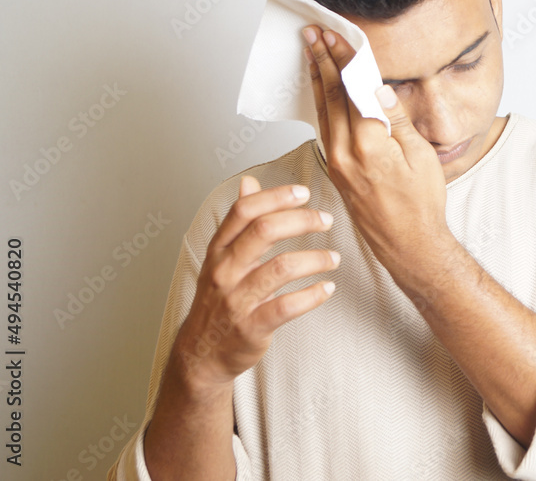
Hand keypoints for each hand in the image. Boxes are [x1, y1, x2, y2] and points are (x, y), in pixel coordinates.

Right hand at [171, 175, 339, 388]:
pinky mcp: (251, 326)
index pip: (244, 210)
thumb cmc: (218, 300)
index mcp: (219, 249)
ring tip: (334, 258)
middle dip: (302, 220)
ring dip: (316, 258)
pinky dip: (313, 295)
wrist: (201, 353)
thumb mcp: (222, 257)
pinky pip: (287, 306)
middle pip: (264, 231)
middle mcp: (225, 270)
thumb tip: (249, 183)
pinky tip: (327, 289)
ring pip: (281, 268)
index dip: (276, 196)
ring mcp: (236, 299)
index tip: (303, 192)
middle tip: (326, 220)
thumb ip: (240, 220)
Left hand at [302, 25, 450, 276]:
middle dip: (321, 61)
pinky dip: (321, 104)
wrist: (408, 244)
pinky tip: (321, 92)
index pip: (350, 89)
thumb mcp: (420, 156)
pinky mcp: (335, 171)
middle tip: (312, 34)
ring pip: (322, 111)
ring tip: (311, 54)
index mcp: (368, 144)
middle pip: (330, 95)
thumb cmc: (421, 204)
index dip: (342, 58)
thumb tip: (379, 87)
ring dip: (317, 80)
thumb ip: (396, 119)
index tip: (334, 35)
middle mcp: (345, 153)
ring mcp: (336, 163)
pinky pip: (324, 129)